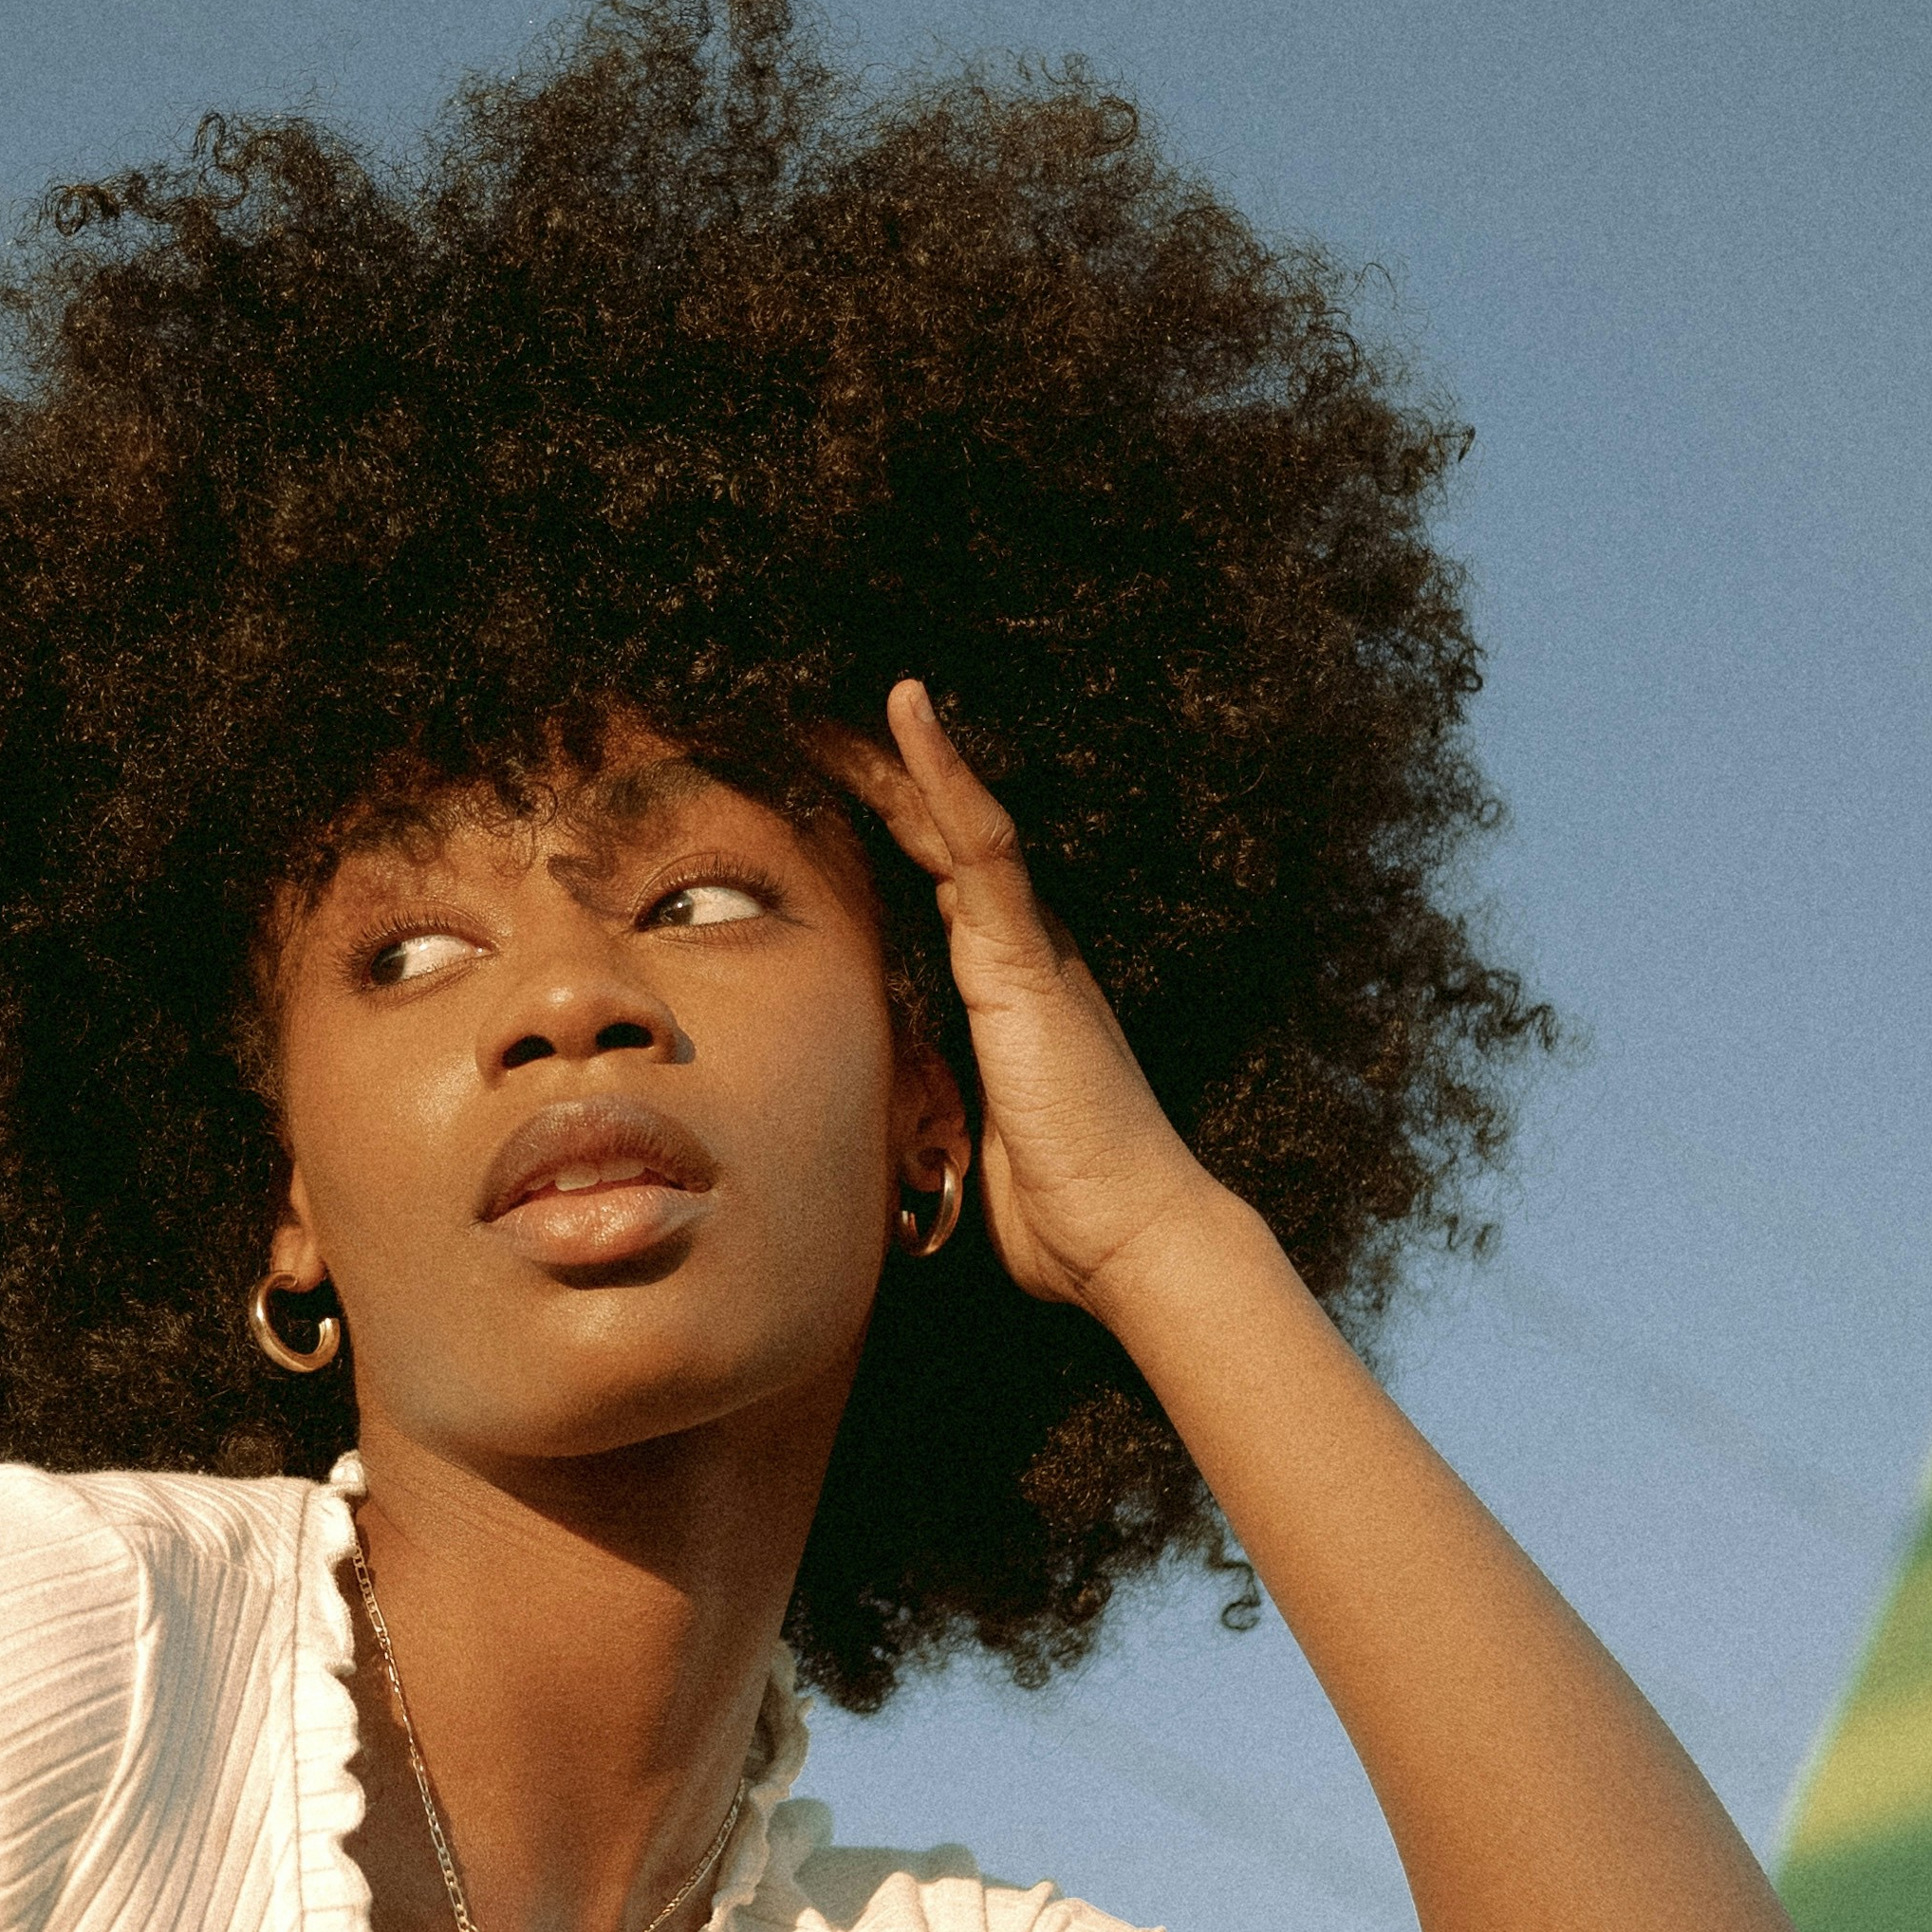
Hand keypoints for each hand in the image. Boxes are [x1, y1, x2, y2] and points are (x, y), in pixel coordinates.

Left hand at [822, 676, 1222, 1323]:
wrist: (1129, 1236)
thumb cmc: (1055, 1208)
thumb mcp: (955, 1143)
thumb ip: (920, 1104)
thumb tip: (861, 1114)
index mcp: (998, 990)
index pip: (924, 888)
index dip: (873, 834)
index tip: (808, 790)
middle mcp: (1016, 952)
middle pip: (930, 840)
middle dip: (870, 780)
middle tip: (801, 718)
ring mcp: (1024, 947)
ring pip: (949, 822)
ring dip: (890, 756)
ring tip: (829, 695)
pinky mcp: (1025, 957)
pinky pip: (982, 842)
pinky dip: (943, 772)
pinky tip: (906, 706)